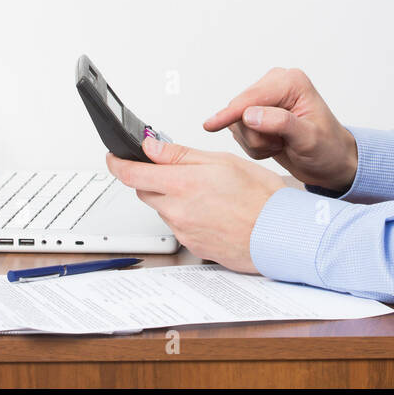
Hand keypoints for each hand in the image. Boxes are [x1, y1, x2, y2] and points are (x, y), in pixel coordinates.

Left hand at [105, 136, 287, 273]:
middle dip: (153, 179)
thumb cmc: (261, 197)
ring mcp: (183, 231)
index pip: (132, 174)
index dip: (117, 164)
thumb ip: (180, 155)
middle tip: (180, 171)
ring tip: (208, 193)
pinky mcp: (193, 248)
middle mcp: (177, 211)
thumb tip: (150, 146)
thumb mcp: (222, 161)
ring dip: (173, 198)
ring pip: (163, 209)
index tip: (113, 157)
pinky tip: (213, 211)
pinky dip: (188, 216)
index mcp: (182, 184)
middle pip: (145, 191)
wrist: (279, 234)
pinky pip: (179, 227)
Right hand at [203, 67, 357, 194]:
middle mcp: (275, 85)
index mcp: (291, 82)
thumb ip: (281, 123)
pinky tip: (274, 146)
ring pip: (237, 124)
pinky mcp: (257, 115)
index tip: (210, 125)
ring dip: (255, 143)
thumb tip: (250, 114)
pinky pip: (240, 133)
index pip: (251, 97)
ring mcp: (265, 100)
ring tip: (279, 145)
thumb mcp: (309, 139)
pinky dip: (254, 146)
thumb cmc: (328, 149)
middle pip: (240, 111)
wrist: (332, 163)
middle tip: (280, 145)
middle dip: (255, 136)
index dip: (231, 113)